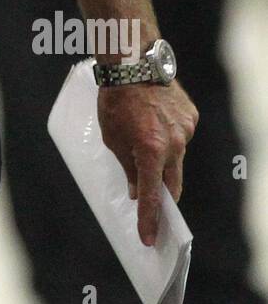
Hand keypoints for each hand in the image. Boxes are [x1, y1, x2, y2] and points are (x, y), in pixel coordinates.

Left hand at [97, 80, 198, 246]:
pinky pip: (181, 137)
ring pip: (177, 159)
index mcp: (151, 151)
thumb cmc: (116, 100)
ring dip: (164, 161)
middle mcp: (174, 144)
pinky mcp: (191, 117)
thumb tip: (136, 189)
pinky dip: (170, 138)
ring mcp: (186, 130)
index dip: (149, 220)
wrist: (134, 64)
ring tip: (146, 144)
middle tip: (155, 208)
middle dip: (162, 197)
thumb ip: (127, 166)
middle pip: (172, 183)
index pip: (151, 196)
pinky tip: (156, 124)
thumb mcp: (112, 138)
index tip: (149, 239)